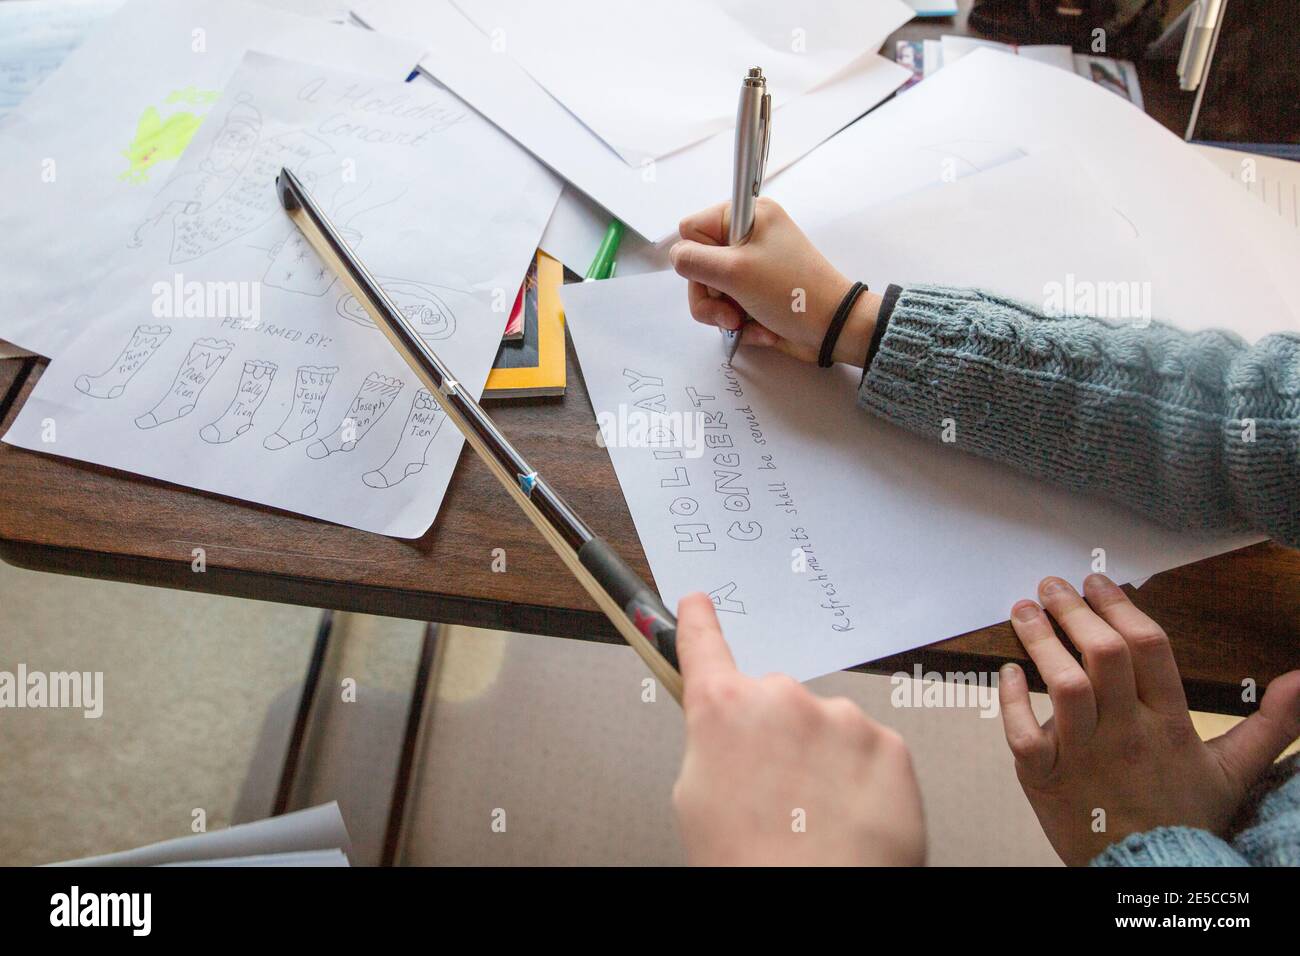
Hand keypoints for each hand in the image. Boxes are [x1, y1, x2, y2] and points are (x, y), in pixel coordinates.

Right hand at [669, 198, 880, 364]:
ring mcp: (750, 269)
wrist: (833, 329)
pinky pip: (728, 308)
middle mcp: (747, 238)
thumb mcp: (735, 271)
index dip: (697, 255)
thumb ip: (693, 261)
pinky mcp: (755, 295)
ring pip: (709, 292)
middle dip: (710, 294)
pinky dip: (741, 323)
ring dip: (723, 314)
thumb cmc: (790, 292)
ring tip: (743, 323)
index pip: (691, 229)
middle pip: (696, 265)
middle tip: (730, 311)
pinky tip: (760, 328)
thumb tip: (676, 258)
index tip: (719, 271)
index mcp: (747, 216)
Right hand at [671, 593, 924, 865]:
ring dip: (825, 760)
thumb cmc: (749, 863)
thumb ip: (712, 743)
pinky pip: (870, 752)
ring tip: (816, 815)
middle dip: (778, 737)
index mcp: (724, 710)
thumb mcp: (696, 798)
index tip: (698, 603)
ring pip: (829, 728)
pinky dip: (862, 779)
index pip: (704, 647)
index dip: (698, 622)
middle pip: (777, 703)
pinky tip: (848, 816)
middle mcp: (783, 700)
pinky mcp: (890, 744)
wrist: (811, 902)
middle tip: (778, 793)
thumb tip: (727, 731)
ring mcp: (842, 718)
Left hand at [999, 573, 1299, 865]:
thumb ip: (1269, 723)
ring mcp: (1083, 755)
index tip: (1097, 582)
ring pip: (1062, 685)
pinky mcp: (1045, 778)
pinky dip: (1010, 700)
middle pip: (1103, 655)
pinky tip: (1007, 672)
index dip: (1121, 606)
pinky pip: (1023, 733)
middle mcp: (1126, 733)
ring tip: (1024, 612)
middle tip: (1052, 585)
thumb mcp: (1234, 769)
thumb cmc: (1183, 817)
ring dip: (1039, 642)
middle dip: (1074, 612)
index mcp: (1169, 723)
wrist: (1150, 874)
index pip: (1148, 647)